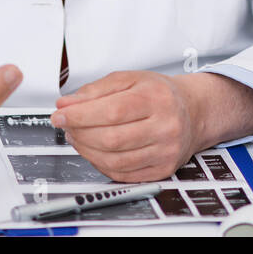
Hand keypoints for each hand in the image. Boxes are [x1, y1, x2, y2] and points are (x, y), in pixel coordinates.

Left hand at [50, 70, 199, 181]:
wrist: (192, 111)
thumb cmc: (159, 94)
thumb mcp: (129, 79)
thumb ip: (96, 90)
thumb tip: (67, 104)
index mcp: (156, 98)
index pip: (111, 111)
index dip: (79, 116)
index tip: (60, 115)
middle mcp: (165, 126)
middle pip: (111, 139)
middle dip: (80, 134)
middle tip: (67, 126)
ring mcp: (165, 151)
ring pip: (115, 160)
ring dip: (87, 151)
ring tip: (78, 137)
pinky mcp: (163, 170)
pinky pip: (123, 174)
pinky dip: (101, 164)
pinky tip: (95, 151)